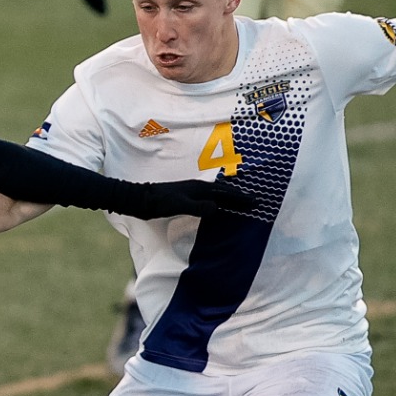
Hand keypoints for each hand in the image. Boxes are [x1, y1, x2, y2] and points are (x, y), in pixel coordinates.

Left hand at [130, 178, 255, 219]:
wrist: (141, 199)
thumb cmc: (158, 202)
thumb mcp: (179, 205)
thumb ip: (197, 207)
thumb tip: (216, 208)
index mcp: (199, 188)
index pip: (225, 193)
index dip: (240, 198)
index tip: (254, 202)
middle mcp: (198, 187)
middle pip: (224, 192)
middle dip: (239, 197)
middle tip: (254, 203)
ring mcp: (192, 191)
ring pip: (217, 194)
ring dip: (230, 199)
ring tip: (241, 204)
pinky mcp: (186, 197)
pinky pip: (209, 198)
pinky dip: (218, 202)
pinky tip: (218, 207)